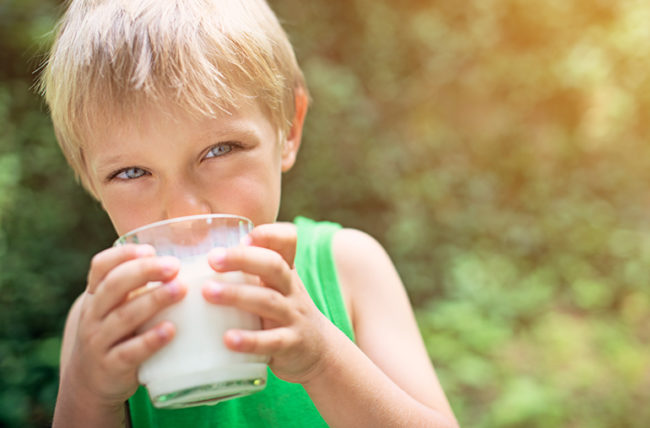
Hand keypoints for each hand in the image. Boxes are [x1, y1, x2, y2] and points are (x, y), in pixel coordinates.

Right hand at [63, 244, 185, 406]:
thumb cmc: (116, 335)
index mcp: (96, 295)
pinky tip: (170, 329)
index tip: (150, 249)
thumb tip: (185, 258)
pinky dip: (150, 340)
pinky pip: (129, 352)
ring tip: (180, 289)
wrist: (89, 383)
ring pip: (124, 317)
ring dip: (154, 300)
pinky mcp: (111, 367)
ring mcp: (98, 341)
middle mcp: (93, 315)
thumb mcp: (116, 308)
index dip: (123, 254)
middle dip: (145, 272)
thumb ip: (138, 286)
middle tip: (174, 265)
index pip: (100, 266)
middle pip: (114, 286)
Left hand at [203, 223, 331, 383]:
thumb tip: (195, 260)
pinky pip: (271, 341)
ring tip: (207, 292)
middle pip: (273, 265)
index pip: (287, 242)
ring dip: (236, 294)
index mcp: (284, 273)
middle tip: (212, 259)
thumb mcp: (276, 288)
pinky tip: (227, 339)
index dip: (269, 234)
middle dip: (242, 258)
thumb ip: (248, 272)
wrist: (321, 352)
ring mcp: (293, 317)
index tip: (244, 235)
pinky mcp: (291, 345)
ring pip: (268, 300)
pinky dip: (250, 340)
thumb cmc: (284, 315)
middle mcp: (291, 290)